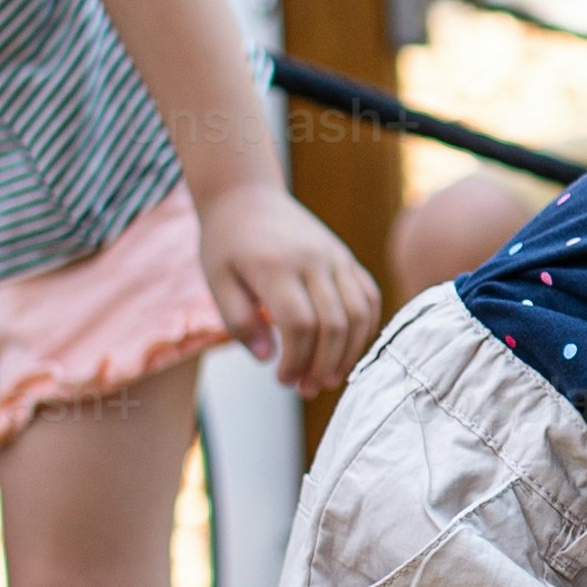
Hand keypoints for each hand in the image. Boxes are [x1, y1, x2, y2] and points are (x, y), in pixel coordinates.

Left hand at [195, 179, 379, 397]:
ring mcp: (335, 256)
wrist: (247, 197)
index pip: (299, 324)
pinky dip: (365, 328)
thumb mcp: (217, 282)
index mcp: (276, 266)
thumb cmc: (227, 243)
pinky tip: (346, 350)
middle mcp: (313, 260)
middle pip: (334, 323)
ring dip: (348, 352)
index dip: (295, 359)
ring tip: (329, 378)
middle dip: (322, 364)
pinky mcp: (346, 257)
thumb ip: (238, 321)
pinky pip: (369, 296)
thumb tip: (268, 358)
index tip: (282, 379)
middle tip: (305, 388)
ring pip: (358, 313)